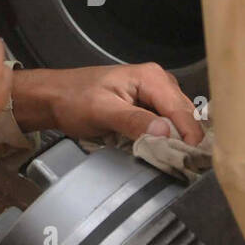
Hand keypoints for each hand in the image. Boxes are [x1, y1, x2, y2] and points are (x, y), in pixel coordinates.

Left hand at [12, 64, 204, 144]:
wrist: (54, 97)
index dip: (189, 137)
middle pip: (185, 117)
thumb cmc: (74, 99)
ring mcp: (156, 94)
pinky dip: (166, 139)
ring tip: (171, 160)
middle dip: (184, 141)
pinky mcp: (150, 106)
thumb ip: (134, 121)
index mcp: (152, 77)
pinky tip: (160, 150)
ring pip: (179, 122)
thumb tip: (165, 133)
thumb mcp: (102, 111)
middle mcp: (160, 82)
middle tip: (181, 166)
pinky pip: (167, 125)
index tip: (190, 162)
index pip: (182, 111)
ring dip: (176, 141)